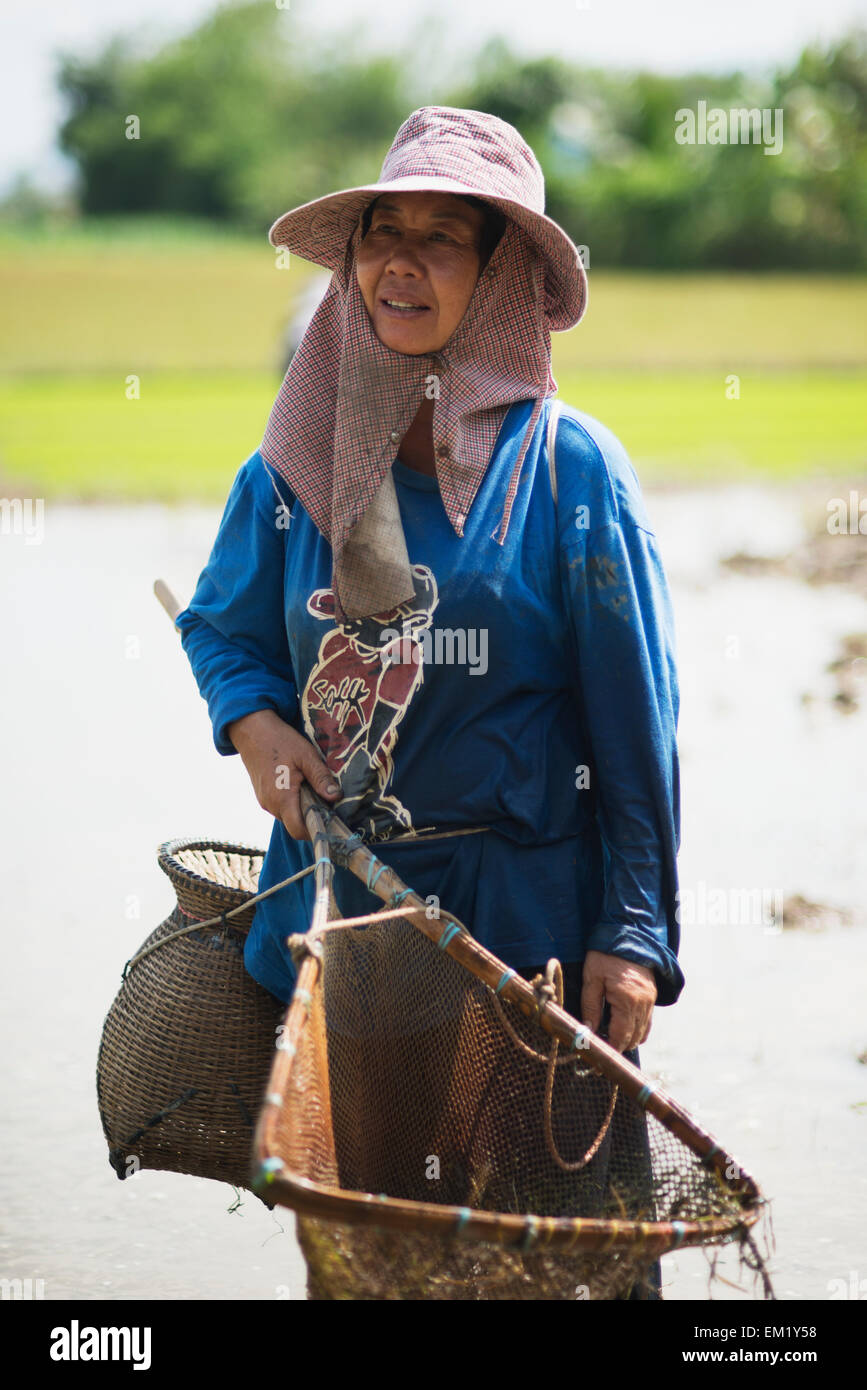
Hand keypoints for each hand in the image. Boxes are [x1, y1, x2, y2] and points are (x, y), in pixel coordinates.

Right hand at [227, 709, 339, 840]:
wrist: (252, 730)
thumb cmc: (280, 740)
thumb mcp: (306, 756)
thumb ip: (321, 778)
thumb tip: (336, 797)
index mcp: (281, 798)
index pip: (298, 830)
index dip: (315, 830)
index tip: (330, 821)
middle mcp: (270, 804)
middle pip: (294, 824)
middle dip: (311, 817)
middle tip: (326, 802)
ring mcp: (264, 800)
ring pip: (288, 815)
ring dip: (301, 808)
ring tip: (312, 789)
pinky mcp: (262, 795)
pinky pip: (280, 806)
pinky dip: (292, 801)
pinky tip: (299, 784)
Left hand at [580, 950, 656, 1052]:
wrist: (626, 932)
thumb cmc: (605, 955)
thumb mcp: (592, 979)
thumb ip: (590, 1007)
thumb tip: (588, 1030)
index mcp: (628, 1001)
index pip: (620, 1037)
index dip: (610, 1049)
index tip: (597, 1055)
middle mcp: (643, 1004)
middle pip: (633, 1038)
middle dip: (618, 1046)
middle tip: (601, 1049)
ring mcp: (650, 1000)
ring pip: (642, 1032)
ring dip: (628, 1039)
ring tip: (609, 1040)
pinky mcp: (652, 995)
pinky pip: (647, 1021)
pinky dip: (636, 1029)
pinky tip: (623, 1028)